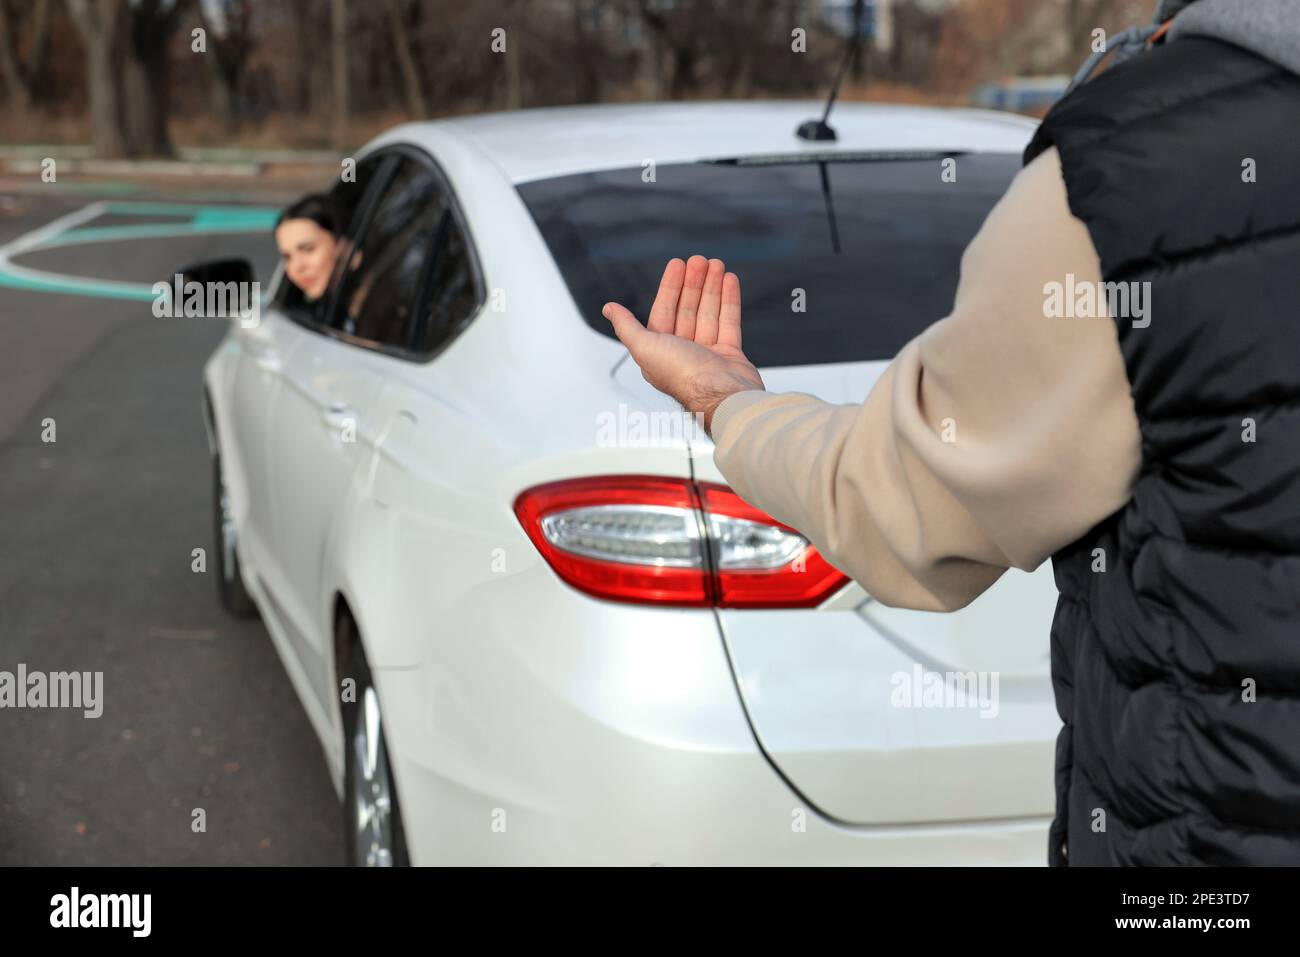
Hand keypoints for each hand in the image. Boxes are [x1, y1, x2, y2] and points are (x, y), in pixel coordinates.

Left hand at [603, 256, 764, 436]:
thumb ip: (627, 326)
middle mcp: (683, 352)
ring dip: (712, 286)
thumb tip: (608, 308)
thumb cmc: (683, 376)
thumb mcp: (644, 347)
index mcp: (660, 352)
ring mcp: (708, 353)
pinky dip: (729, 299)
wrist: (722, 395)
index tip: (678, 264)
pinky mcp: (730, 353)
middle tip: (699, 260)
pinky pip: (729, 321)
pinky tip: (729, 279)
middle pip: (687, 309)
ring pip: (708, 312)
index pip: (663, 312)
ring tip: (717, 264)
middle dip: (693, 283)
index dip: (670, 287)